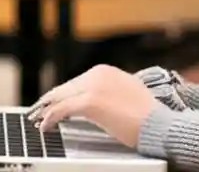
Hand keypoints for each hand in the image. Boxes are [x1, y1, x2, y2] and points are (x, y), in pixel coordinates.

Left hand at [28, 66, 158, 147]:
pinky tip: (46, 126)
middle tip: (39, 112)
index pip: (75, 83)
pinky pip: (62, 110)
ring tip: (39, 120)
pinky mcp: (89, 102)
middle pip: (65, 89)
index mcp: (104, 71)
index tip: (51, 103)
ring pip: (60, 98)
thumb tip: (90, 98)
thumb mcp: (126, 92)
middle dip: (50, 102)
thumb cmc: (147, 115)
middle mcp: (96, 75)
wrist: (160, 124)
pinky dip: (50, 118)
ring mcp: (92, 87)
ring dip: (47, 110)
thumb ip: (107, 89)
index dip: (62, 95)